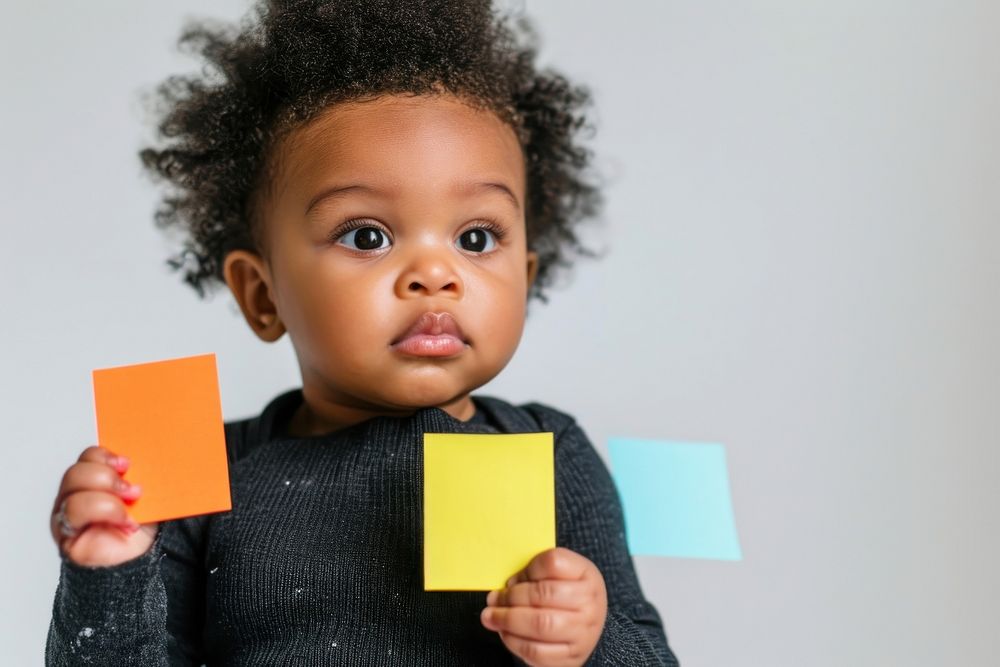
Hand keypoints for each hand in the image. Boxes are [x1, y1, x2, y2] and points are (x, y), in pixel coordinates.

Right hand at [50, 445, 157, 566]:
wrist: (140, 558)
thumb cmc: (141, 524)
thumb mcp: (145, 493)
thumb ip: (141, 476)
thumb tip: (158, 457)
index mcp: (94, 479)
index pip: (88, 458)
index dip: (105, 456)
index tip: (127, 464)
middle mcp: (74, 496)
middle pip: (75, 474)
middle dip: (107, 478)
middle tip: (133, 491)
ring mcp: (67, 517)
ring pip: (73, 497)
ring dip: (108, 502)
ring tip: (130, 511)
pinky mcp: (67, 538)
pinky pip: (76, 518)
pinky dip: (106, 516)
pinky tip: (127, 525)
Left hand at [481, 547, 606, 666]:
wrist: (588, 623)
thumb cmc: (567, 592)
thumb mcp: (560, 572)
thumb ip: (535, 571)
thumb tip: (506, 587)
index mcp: (587, 574)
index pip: (553, 563)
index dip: (528, 569)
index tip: (513, 578)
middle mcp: (590, 604)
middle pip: (544, 594)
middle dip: (511, 597)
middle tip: (494, 599)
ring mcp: (583, 633)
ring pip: (540, 625)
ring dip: (508, 620)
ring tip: (491, 616)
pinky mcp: (571, 658)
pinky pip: (537, 652)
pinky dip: (514, 641)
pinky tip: (505, 632)